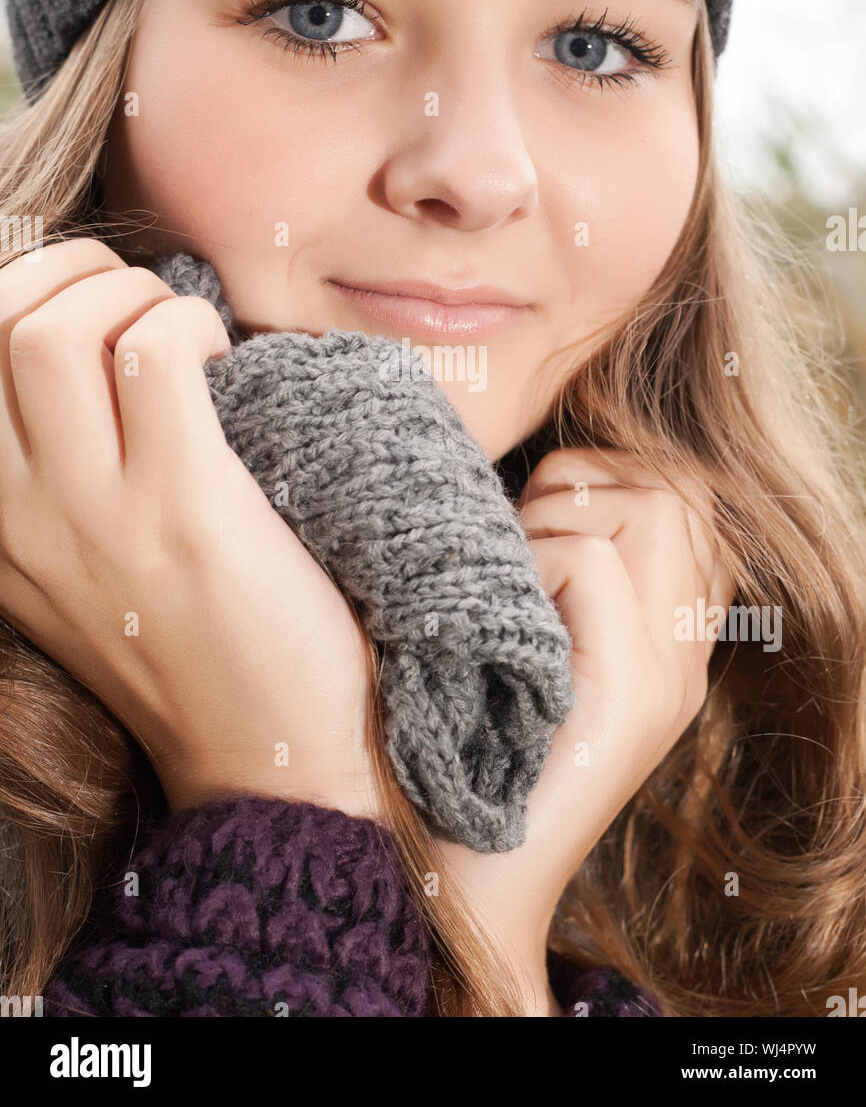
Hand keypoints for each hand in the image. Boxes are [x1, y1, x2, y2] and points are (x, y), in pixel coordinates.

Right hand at [0, 239, 380, 818]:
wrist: (272, 754)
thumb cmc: (194, 646)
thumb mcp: (79, 573)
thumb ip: (50, 484)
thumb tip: (79, 346)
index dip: (16, 292)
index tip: (85, 299)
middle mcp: (16, 518)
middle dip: (68, 271)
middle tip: (137, 299)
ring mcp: (93, 516)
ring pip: (48, 329)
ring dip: (126, 293)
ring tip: (180, 329)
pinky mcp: (183, 509)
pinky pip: (153, 353)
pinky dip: (189, 324)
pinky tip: (225, 357)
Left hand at [433, 446, 735, 1013]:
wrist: (466, 882)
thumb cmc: (462, 744)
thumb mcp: (522, 640)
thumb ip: (552, 571)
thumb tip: (540, 482)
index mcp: (667, 642)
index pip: (690, 502)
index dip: (609, 475)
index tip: (533, 518)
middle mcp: (684, 654)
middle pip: (681, 487)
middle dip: (583, 479)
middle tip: (514, 536)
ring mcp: (668, 675)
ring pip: (651, 505)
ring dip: (553, 518)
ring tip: (506, 579)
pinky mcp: (630, 695)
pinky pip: (590, 559)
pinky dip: (530, 563)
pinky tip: (496, 620)